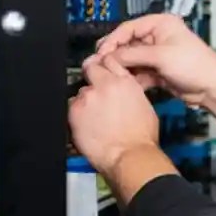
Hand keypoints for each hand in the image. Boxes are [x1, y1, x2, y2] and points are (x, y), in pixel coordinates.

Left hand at [69, 55, 161, 175]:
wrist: (129, 155)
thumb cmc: (141, 137)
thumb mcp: (143, 105)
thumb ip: (129, 91)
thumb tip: (122, 91)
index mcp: (125, 81)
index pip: (109, 60)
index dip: (104, 65)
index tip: (101, 70)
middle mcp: (105, 84)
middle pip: (90, 68)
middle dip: (91, 76)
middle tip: (94, 90)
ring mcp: (88, 97)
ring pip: (80, 92)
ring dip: (85, 101)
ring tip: (94, 118)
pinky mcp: (74, 112)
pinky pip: (71, 108)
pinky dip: (77, 115)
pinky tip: (88, 126)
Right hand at [89, 13, 215, 144]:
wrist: (212, 88)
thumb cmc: (195, 65)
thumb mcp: (161, 56)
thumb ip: (133, 55)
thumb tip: (109, 57)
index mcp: (160, 24)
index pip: (128, 28)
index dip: (113, 41)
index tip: (101, 53)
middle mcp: (158, 37)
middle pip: (127, 44)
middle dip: (114, 56)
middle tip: (99, 65)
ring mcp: (157, 55)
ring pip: (131, 60)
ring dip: (121, 68)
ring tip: (108, 76)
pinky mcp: (158, 71)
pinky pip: (138, 72)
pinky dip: (131, 78)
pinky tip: (123, 84)